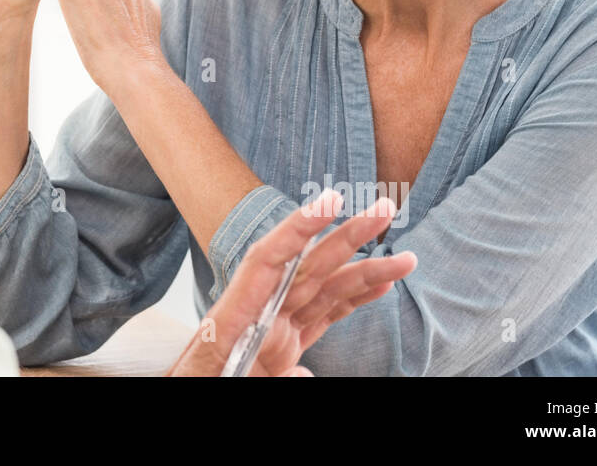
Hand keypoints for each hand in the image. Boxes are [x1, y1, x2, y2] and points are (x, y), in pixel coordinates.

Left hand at [168, 189, 417, 375]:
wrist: (192, 393)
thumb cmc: (198, 383)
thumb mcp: (220, 382)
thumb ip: (257, 378)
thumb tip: (302, 373)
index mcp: (233, 318)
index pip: (267, 261)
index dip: (297, 230)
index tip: (329, 203)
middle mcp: (258, 312)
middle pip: (307, 266)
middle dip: (347, 236)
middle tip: (385, 210)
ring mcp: (275, 326)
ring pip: (326, 290)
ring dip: (365, 270)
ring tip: (404, 257)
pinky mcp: (287, 344)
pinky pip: (326, 315)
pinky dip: (355, 300)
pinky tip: (382, 285)